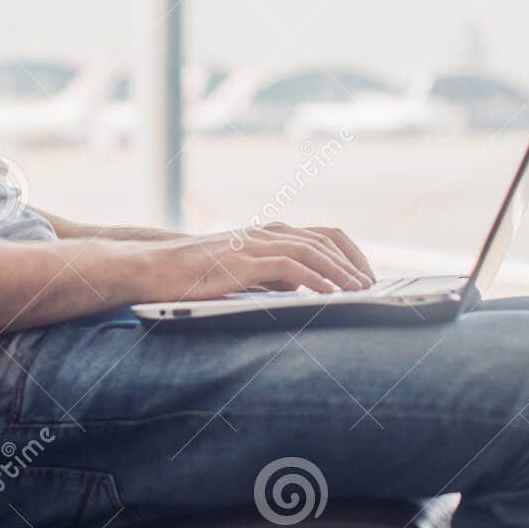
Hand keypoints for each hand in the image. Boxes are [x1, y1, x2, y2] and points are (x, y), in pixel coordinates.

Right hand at [139, 223, 374, 300]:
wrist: (156, 268)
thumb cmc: (199, 273)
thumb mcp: (245, 271)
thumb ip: (274, 275)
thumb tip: (307, 289)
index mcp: (270, 233)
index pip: (324, 235)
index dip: (351, 254)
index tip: (367, 276)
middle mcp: (266, 233)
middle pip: (324, 240)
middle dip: (353, 263)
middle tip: (372, 288)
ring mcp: (253, 245)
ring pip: (310, 250)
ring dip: (339, 271)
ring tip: (358, 292)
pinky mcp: (240, 262)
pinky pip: (285, 267)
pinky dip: (312, 279)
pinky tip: (327, 294)